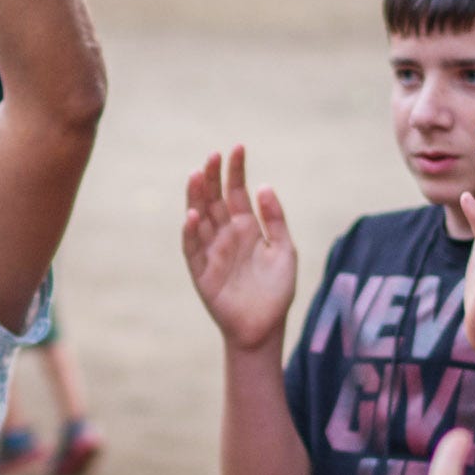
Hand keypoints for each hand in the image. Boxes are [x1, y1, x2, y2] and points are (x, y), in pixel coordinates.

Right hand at [181, 147, 297, 353]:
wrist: (264, 327)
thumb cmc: (276, 290)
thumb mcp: (284, 250)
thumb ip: (275, 219)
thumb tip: (264, 186)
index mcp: (246, 227)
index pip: (237, 192)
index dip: (235, 170)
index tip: (237, 147)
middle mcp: (226, 235)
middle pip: (214, 200)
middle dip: (212, 178)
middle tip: (212, 156)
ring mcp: (211, 251)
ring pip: (199, 218)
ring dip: (196, 198)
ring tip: (196, 175)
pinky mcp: (201, 272)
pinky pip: (192, 249)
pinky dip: (190, 232)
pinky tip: (193, 214)